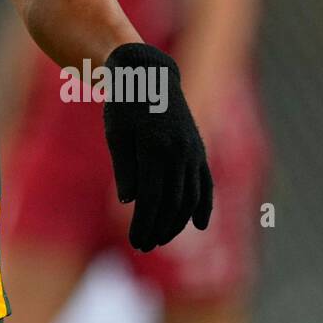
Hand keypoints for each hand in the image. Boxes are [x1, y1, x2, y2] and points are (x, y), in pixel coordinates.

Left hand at [101, 43, 212, 250]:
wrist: (148, 76)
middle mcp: (181, 152)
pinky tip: (200, 226)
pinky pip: (206, 183)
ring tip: (159, 239)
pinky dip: (204, 205)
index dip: (145, 224)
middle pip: (173, 204)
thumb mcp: (116, 133)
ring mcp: (193, 152)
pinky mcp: (198, 150)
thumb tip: (129, 202)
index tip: (135, 242)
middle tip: (143, 246)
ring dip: (177, 223)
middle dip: (158, 229)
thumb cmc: (124, 104)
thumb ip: (125, 168)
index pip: (153, 199)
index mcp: (156, 148)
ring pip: (190, 198)